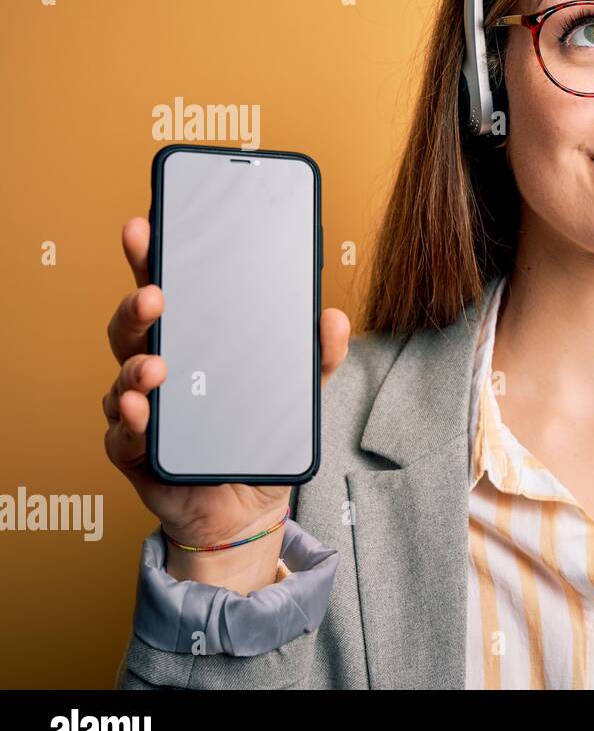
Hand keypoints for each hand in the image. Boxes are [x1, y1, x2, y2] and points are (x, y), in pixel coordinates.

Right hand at [103, 216, 350, 590]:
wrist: (249, 505)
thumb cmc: (260, 434)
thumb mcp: (299, 392)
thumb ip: (317, 356)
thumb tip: (334, 317)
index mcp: (194, 341)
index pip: (170, 289)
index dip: (153, 257)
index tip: (148, 224)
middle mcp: (160, 366)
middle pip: (137, 325)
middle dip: (138, 305)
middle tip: (155, 293)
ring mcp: (144, 406)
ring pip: (125, 375)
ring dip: (135, 366)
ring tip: (156, 365)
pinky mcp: (136, 449)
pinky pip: (123, 432)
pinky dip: (129, 419)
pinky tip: (139, 409)